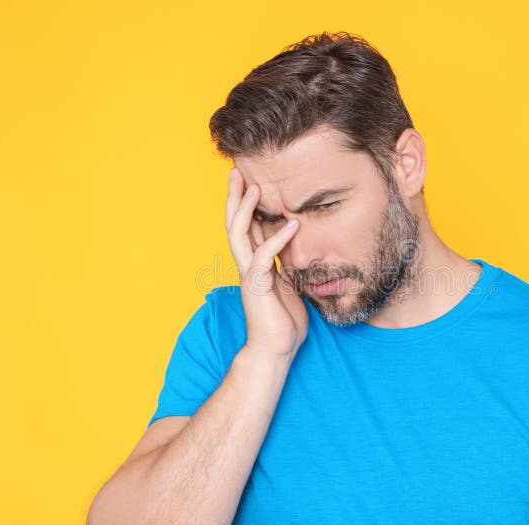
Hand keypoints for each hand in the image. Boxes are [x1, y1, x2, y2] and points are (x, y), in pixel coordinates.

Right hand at [225, 167, 308, 360]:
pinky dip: (278, 239)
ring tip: (252, 186)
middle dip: (234, 197)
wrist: (277, 349)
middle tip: (235, 171)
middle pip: (234, 223)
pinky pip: (264, 257)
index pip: (247, 226)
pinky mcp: (257, 286)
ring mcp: (250, 275)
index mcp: (255, 263)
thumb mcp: (290, 284)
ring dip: (244, 209)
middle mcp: (247, 265)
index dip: (245, 203)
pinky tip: (292, 224)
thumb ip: (286, 264)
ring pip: (239, 234)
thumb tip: (294, 245)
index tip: (250, 180)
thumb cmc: (284, 320)